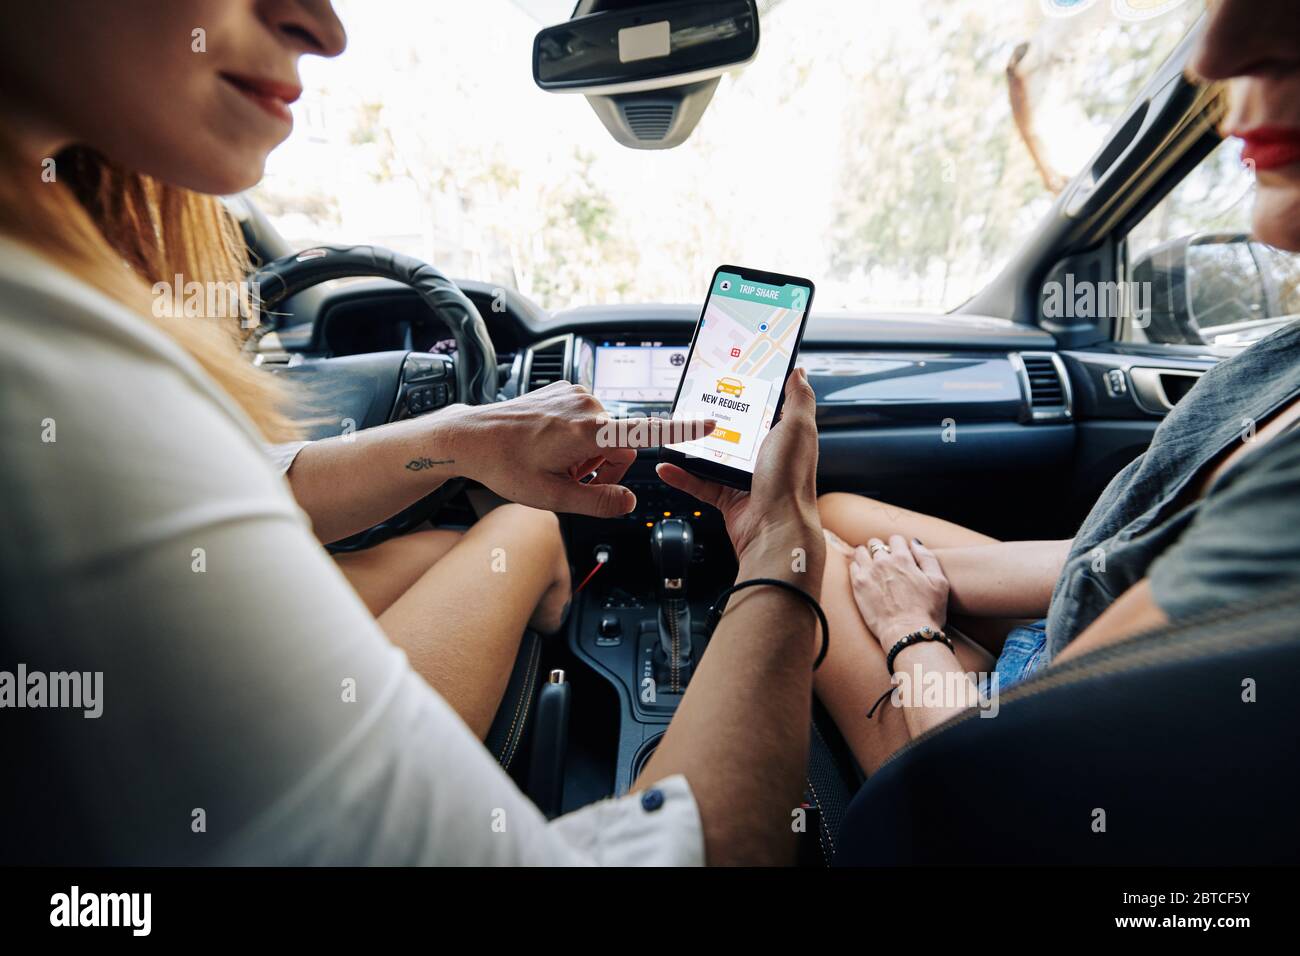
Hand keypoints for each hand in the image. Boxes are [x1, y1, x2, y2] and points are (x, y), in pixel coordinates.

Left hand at [445, 382, 714, 517]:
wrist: (472, 437)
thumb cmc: (506, 466)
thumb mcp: (551, 498)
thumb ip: (596, 503)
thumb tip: (628, 503)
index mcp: (588, 431)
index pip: (645, 431)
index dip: (681, 429)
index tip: (710, 422)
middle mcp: (588, 405)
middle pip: (622, 445)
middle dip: (604, 467)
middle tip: (571, 480)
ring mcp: (576, 394)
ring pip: (605, 434)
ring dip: (589, 454)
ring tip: (556, 464)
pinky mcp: (565, 390)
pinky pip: (588, 419)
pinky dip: (577, 438)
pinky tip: (550, 446)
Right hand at [656, 369, 821, 572]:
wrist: (775, 529)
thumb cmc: (790, 480)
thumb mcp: (798, 428)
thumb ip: (799, 398)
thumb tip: (799, 372)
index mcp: (783, 437)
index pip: (765, 409)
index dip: (751, 392)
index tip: (731, 376)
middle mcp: (765, 457)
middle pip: (735, 431)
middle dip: (714, 418)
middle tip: (694, 400)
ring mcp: (745, 478)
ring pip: (713, 456)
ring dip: (692, 447)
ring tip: (675, 431)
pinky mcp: (727, 498)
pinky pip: (699, 483)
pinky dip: (681, 476)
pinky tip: (666, 466)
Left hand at [848, 535, 948, 648]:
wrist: (907, 634)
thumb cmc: (927, 611)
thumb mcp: (939, 582)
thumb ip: (927, 558)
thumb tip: (914, 543)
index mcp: (903, 558)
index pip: (896, 539)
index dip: (899, 546)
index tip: (901, 556)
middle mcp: (883, 561)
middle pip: (876, 544)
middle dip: (881, 549)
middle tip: (886, 562)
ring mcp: (868, 573)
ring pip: (861, 552)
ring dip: (866, 555)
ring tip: (872, 566)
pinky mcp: (858, 586)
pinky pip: (852, 566)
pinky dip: (857, 567)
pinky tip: (864, 575)